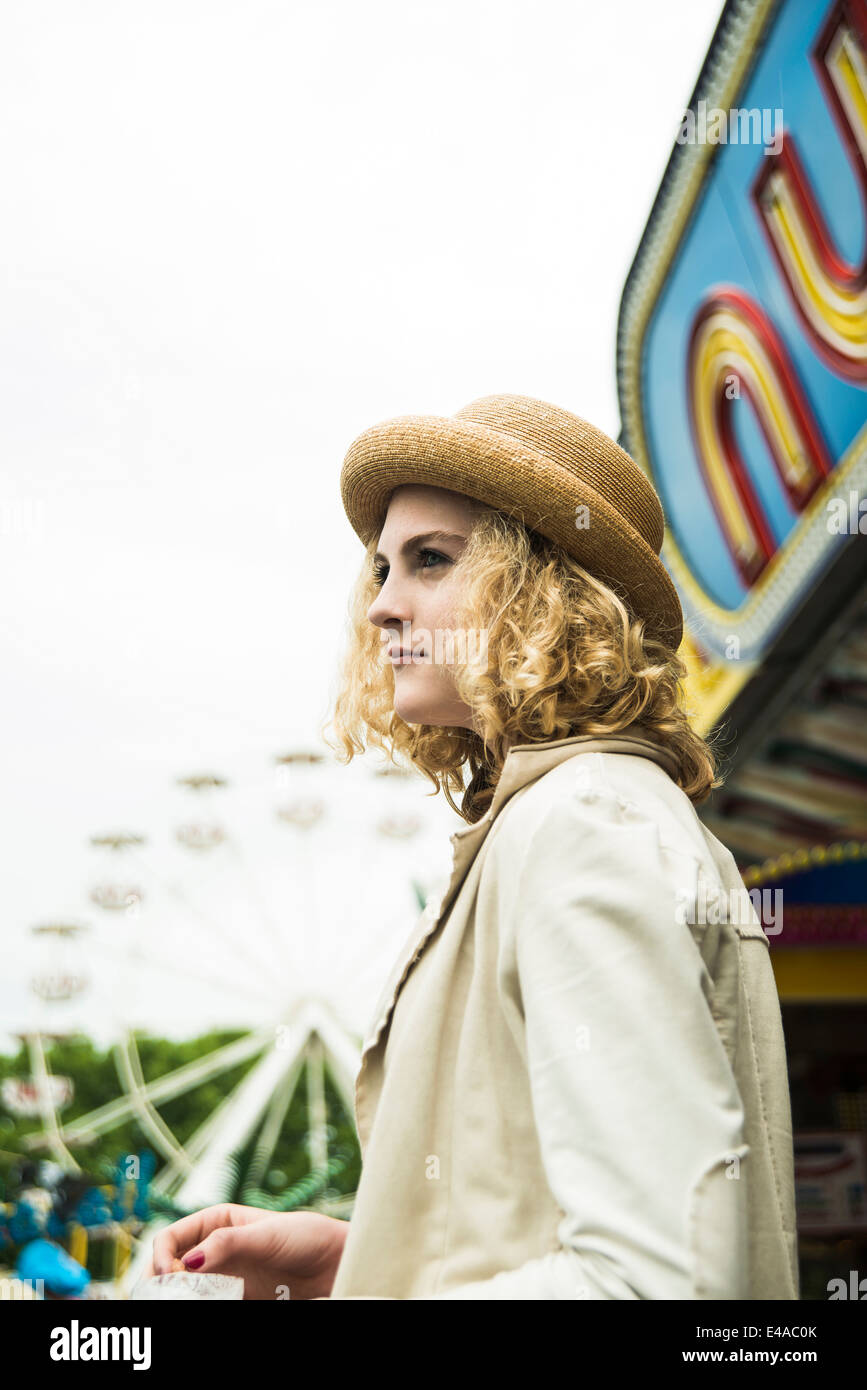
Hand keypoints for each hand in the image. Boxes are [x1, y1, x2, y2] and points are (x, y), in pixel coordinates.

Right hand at [140, 1204, 349, 1300]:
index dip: (160, 1255)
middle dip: (161, 1282)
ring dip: (176, 1297)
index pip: (171, 1238)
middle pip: (170, 1266)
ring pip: (184, 1289)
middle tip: (163, 1298)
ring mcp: (222, 1275)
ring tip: (176, 1304)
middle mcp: (213, 1248)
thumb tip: (189, 1261)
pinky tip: (198, 1307)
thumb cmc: (304, 1237)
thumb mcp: (265, 1235)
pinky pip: (206, 1303)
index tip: (166, 1276)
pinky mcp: (234, 1297)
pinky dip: (196, 1306)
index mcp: (216, 1222)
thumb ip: (228, 1244)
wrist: (333, 1264)